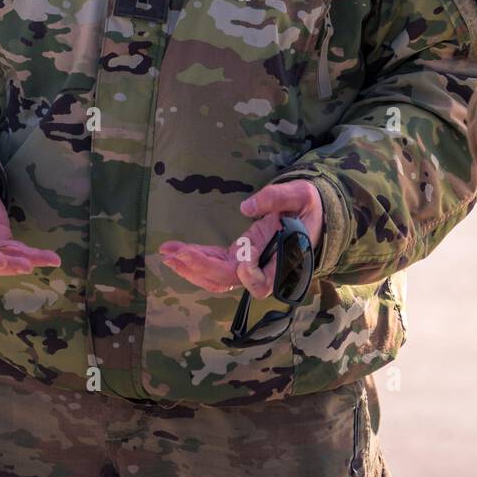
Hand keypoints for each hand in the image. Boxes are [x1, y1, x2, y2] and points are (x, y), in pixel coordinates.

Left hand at [159, 179, 323, 298]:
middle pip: (228, 279)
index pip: (263, 281)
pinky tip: (175, 250)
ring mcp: (247, 264)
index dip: (250, 275)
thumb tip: (246, 207)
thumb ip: (277, 198)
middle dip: (201, 267)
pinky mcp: (237, 257)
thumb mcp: (300, 195)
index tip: (241, 260)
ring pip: (216, 277)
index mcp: (282, 258)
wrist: (309, 216)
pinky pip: (213, 264)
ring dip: (190, 267)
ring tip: (167, 253)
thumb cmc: (308, 206)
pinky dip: (194, 258)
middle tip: (176, 254)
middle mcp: (261, 268)